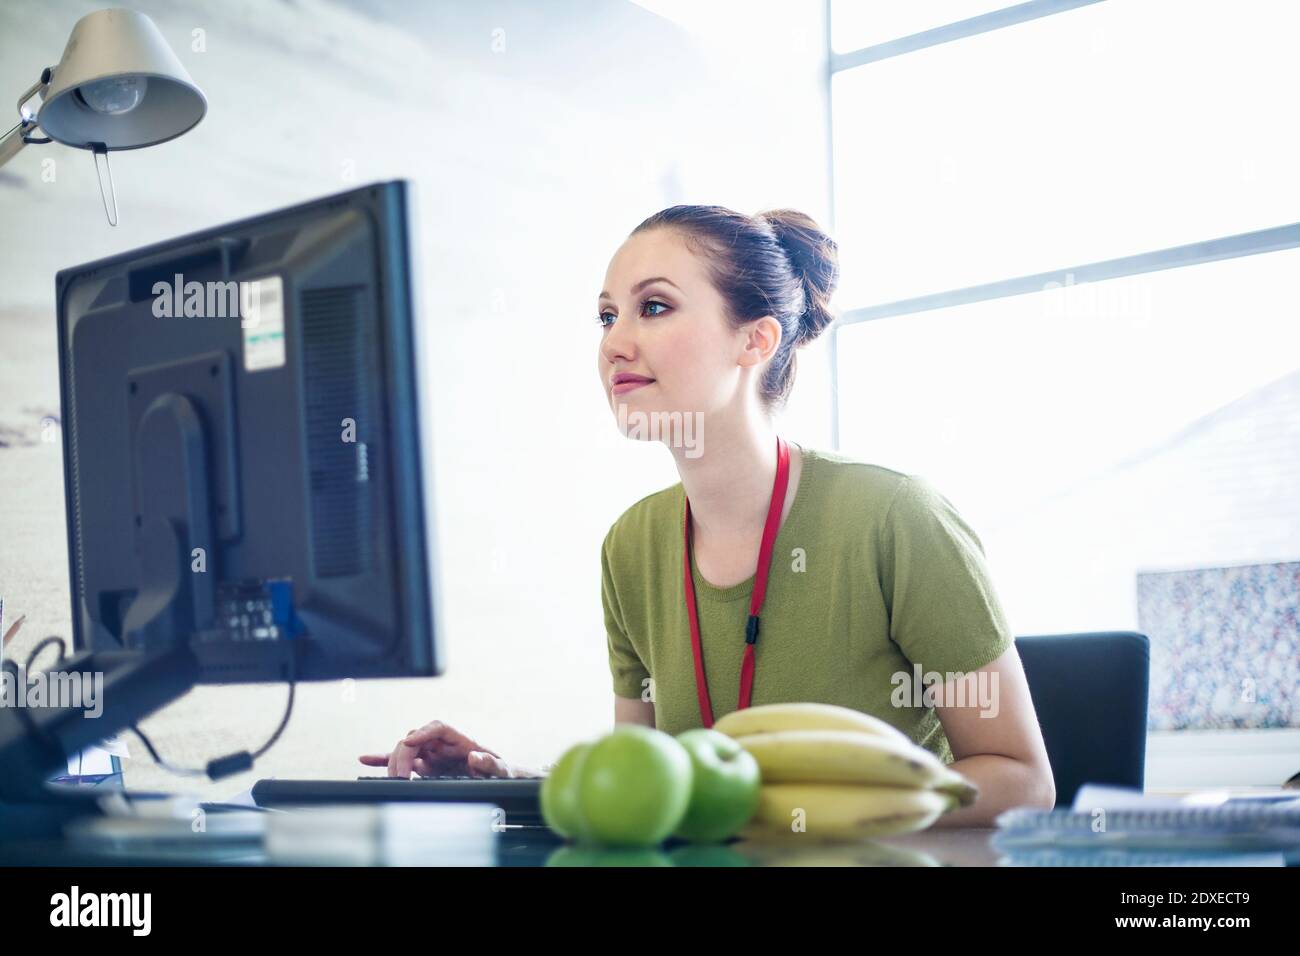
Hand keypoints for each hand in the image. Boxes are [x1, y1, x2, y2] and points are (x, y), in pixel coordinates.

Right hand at [358, 720, 514, 778]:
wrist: (498, 780)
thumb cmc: (501, 771)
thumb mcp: (501, 769)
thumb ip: (490, 763)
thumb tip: (474, 756)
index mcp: (461, 739)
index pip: (438, 727)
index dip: (423, 732)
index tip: (411, 741)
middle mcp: (443, 743)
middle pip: (416, 740)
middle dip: (405, 755)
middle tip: (402, 777)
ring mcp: (432, 753)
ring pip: (406, 750)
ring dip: (395, 762)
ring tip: (394, 779)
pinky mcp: (425, 765)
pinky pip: (402, 761)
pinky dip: (384, 760)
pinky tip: (366, 760)